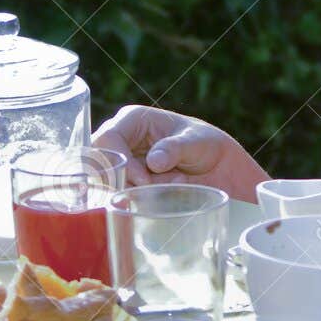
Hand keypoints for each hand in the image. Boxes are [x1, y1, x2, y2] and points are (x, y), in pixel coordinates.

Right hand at [92, 105, 270, 202]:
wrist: (220, 172)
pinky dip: (142, 201)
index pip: (107, 139)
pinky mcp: (128, 185)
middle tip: (155, 187)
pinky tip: (165, 195)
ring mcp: (123, 164)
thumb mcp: (197, 142)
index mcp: (133, 119)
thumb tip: (153, 160)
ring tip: (172, 185)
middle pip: (100, 163)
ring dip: (140, 192)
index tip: (145, 179)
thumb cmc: (208, 146)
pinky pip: (121, 198)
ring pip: (110, 184)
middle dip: (127, 180)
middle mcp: (121, 140)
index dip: (121, 162)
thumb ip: (176, 148)